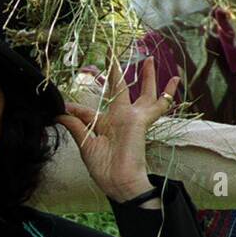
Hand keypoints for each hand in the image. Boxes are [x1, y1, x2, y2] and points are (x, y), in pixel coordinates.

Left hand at [56, 57, 178, 202]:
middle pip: (120, 91)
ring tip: (148, 59)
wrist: (119, 181)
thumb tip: (60, 112)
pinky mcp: (142, 120)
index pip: (89, 111)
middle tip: (113, 55)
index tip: (64, 106)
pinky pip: (159, 104)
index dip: (75, 108)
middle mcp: (119, 119)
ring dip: (147, 76)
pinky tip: (175, 78)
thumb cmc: (103, 168)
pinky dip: (168, 92)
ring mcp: (132, 118)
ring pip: (143, 93)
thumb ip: (75, 125)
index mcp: (104, 126)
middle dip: (117, 74)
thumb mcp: (85, 144)